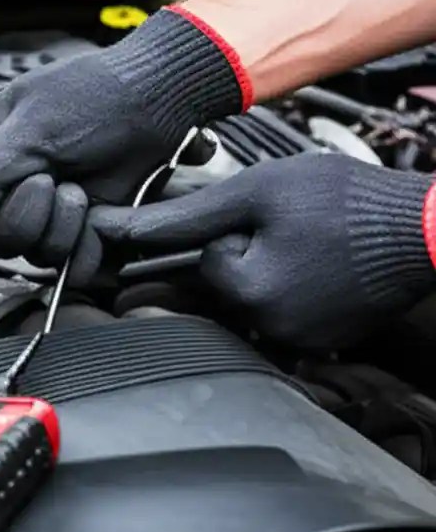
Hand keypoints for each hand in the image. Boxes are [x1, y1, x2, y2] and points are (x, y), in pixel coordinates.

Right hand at [0, 7, 248, 295]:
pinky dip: (89, 245)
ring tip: (79, 184)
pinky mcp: (82, 236)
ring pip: (34, 255)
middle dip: (26, 215)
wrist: (158, 93)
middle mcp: (7, 197)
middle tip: (51, 177)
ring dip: (63, 224)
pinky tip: (100, 209)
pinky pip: (72, 267)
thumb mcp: (19, 134)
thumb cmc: (90, 98)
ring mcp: (46, 219)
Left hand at [90, 153, 435, 350]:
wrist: (425, 227)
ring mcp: (303, 340)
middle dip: (247, 254)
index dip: (229, 233)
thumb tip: (125, 230)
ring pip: (257, 299)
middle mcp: (273, 329)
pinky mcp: (328, 341)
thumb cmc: (349, 202)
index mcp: (251, 294)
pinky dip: (298, 288)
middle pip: (227, 285)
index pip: (204, 262)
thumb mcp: (260, 191)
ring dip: (271, 270)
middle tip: (293, 229)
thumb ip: (190, 215)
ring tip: (310, 243)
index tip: (265, 219)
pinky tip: (324, 265)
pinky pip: (289, 312)